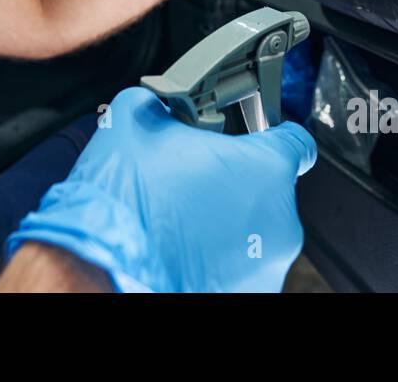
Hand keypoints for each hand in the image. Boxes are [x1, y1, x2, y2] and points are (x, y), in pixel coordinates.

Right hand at [5, 87, 316, 291]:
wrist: (101, 265)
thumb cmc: (125, 201)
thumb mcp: (136, 119)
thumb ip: (167, 103)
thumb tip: (160, 104)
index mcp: (266, 170)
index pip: (297, 142)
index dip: (273, 135)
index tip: (258, 139)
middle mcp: (279, 221)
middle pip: (268, 188)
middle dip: (235, 180)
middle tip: (191, 179)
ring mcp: (265, 266)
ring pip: (253, 228)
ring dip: (225, 220)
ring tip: (178, 218)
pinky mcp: (248, 294)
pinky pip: (238, 263)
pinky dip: (216, 255)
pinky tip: (179, 247)